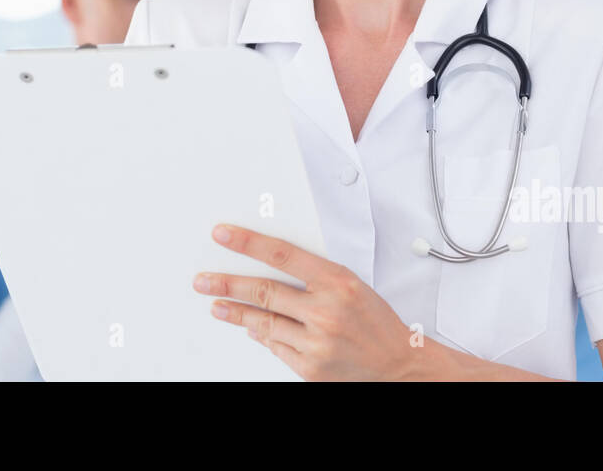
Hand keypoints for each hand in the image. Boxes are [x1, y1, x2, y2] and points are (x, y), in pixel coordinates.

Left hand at [193, 223, 419, 380]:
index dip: (248, 242)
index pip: (282, 253)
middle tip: (204, 280)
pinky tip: (251, 328)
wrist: (398, 366)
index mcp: (337, 281)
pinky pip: (275, 346)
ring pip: (264, 322)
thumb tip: (273, 268)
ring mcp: (316, 342)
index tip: (223, 236)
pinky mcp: (310, 367)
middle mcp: (325, 310)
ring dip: (236, 313)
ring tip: (217, 305)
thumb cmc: (376, 322)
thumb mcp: (351, 285)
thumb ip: (315, 276)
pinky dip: (262, 336)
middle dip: (227, 284)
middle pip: (264, 291)